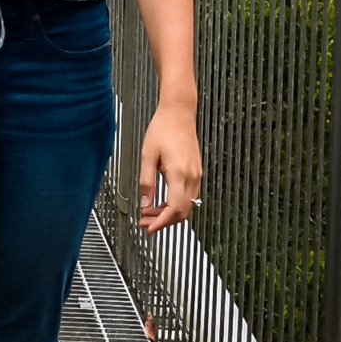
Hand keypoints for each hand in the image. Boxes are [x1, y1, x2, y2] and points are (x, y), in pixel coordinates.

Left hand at [137, 100, 201, 232]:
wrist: (179, 112)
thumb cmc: (162, 129)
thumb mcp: (148, 154)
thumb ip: (146, 181)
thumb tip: (144, 203)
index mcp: (179, 173)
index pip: (174, 208)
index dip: (162, 222)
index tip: (149, 228)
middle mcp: (192, 177)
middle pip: (182, 212)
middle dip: (163, 221)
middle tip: (144, 222)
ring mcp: (196, 175)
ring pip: (186, 206)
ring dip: (169, 214)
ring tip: (149, 213)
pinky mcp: (196, 172)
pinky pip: (188, 196)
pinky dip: (175, 204)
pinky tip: (161, 203)